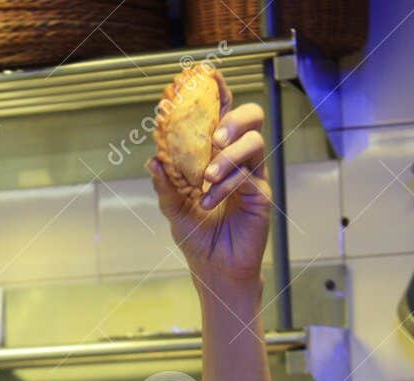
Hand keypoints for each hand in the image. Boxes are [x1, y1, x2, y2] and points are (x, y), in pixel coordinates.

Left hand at [147, 71, 271, 286]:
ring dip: (229, 156)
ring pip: (254, 144)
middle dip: (234, 119)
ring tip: (207, 178)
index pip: (222, 116)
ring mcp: (253, 175)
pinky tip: (210, 200)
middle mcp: (238, 160)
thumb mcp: (174, 209)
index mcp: (217, 155)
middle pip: (251, 118)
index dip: (219, 93)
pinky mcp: (261, 195)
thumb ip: (165, 184)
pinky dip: (228, 183)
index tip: (208, 77)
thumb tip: (152, 159)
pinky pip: (250, 176)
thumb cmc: (197, 238)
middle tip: (214, 137)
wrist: (215, 270)